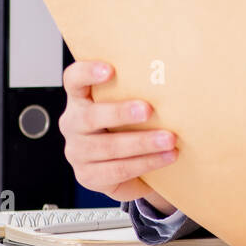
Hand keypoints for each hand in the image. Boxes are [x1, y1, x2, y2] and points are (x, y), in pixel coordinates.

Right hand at [59, 60, 178, 214]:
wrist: (130, 167)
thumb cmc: (131, 126)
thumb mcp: (130, 106)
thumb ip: (139, 91)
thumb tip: (172, 77)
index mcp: (80, 99)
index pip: (74, 80)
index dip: (87, 72)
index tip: (110, 70)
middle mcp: (73, 123)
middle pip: (90, 116)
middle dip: (120, 112)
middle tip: (148, 109)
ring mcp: (77, 152)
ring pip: (107, 147)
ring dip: (141, 142)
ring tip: (168, 139)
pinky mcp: (88, 176)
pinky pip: (118, 170)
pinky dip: (146, 163)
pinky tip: (166, 157)